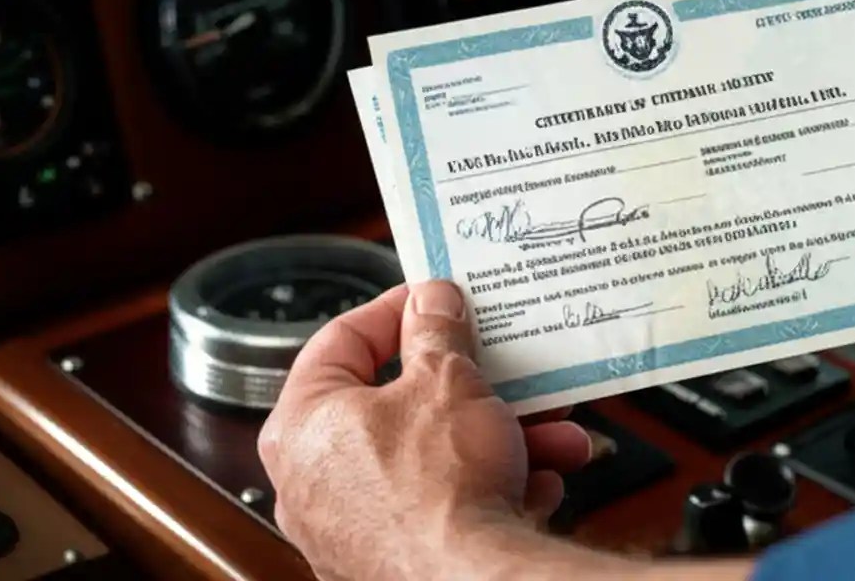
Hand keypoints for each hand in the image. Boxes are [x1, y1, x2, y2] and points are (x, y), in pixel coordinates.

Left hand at [258, 282, 593, 579]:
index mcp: (303, 424)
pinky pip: (447, 506)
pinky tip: (538, 481)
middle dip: (474, 387)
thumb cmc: (438, 491)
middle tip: (504, 366)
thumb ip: (436, 330)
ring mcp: (354, 526)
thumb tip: (431, 301)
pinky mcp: (395, 559)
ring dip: (503, 438)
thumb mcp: (448, 380)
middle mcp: (315, 480)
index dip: (398, 310)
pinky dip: (494, 488)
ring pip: (436, 459)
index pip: (343, 340)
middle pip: (403, 405)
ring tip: (551, 431)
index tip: (436, 300)